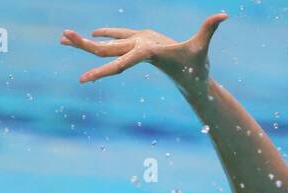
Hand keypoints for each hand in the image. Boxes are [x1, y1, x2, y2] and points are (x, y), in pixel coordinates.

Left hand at [60, 13, 226, 86]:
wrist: (194, 81)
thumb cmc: (197, 67)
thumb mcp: (202, 47)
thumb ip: (210, 29)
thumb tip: (224, 15)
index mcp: (146, 55)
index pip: (120, 63)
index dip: (101, 70)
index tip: (83, 80)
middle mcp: (136, 52)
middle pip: (104, 50)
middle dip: (82, 44)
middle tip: (63, 37)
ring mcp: (136, 47)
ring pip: (105, 45)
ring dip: (84, 41)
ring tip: (63, 36)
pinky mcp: (141, 43)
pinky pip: (117, 39)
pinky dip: (103, 35)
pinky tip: (90, 33)